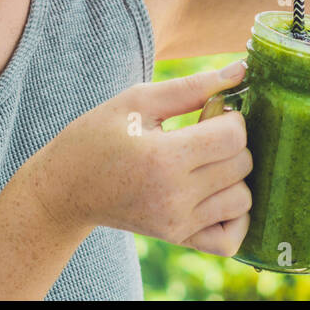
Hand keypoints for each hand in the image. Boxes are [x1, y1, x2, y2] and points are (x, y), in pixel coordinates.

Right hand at [30, 61, 252, 256]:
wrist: (67, 188)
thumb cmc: (98, 135)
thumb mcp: (138, 100)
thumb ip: (192, 86)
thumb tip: (241, 69)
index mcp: (164, 157)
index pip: (234, 137)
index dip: (231, 117)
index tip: (210, 112)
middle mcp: (175, 196)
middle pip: (242, 165)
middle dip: (233, 142)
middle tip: (204, 133)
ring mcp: (177, 223)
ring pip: (243, 200)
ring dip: (235, 176)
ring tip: (208, 162)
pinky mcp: (178, 238)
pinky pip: (230, 239)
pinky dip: (235, 217)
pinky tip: (217, 194)